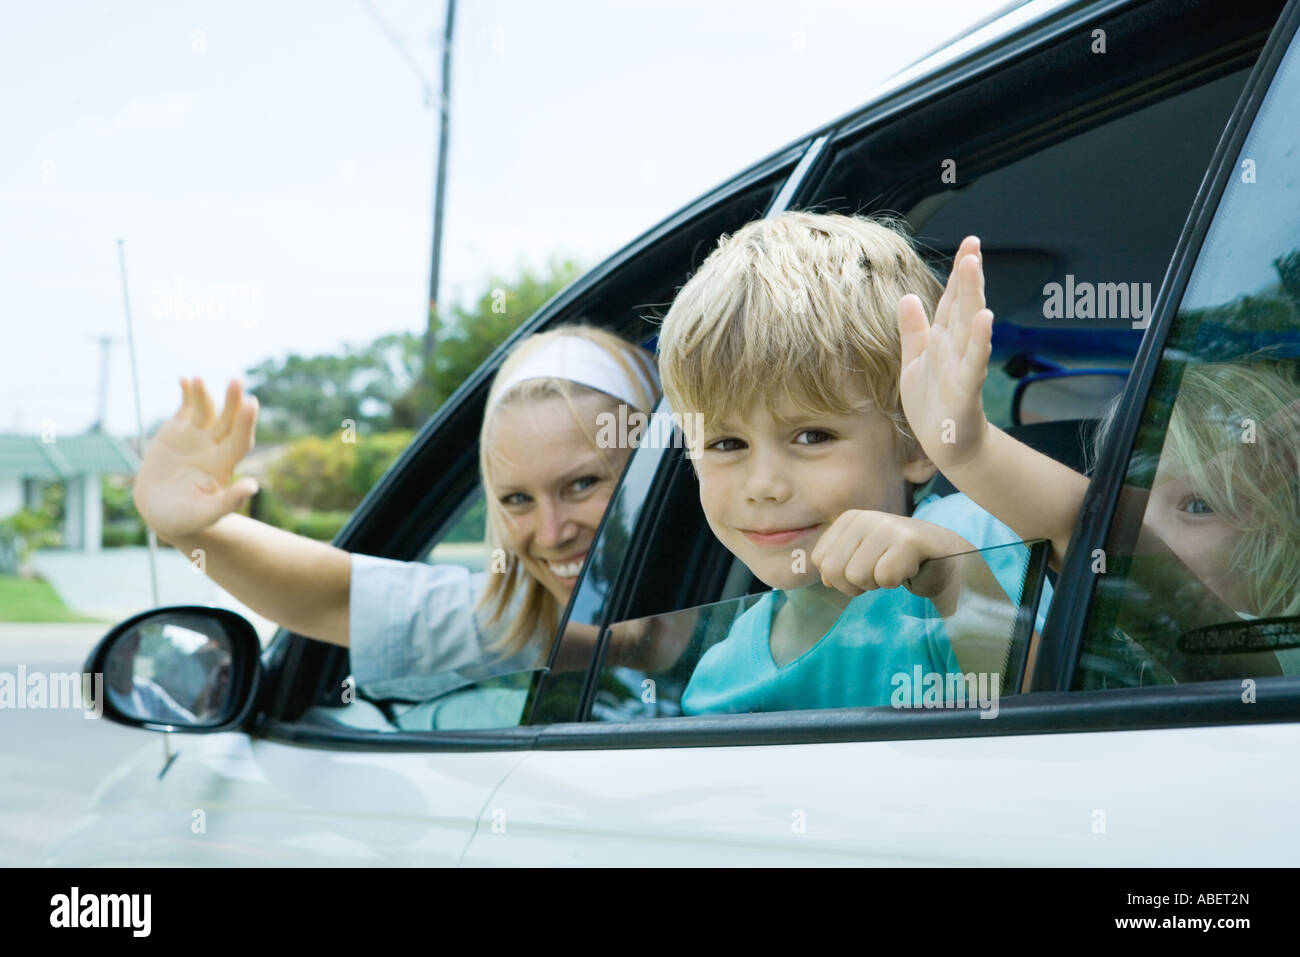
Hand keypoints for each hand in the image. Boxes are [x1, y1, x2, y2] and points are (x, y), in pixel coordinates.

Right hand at [132, 377, 259, 542]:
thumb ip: (227, 503)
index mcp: (224, 465)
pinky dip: (187, 394)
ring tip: (198, 380)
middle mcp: (215, 446)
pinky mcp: (177, 431)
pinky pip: (185, 408)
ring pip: (206, 410)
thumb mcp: (204, 515)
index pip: (240, 440)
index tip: (251, 405)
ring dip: (204, 394)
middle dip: (232, 401)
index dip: (246, 424)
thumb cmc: (184, 519)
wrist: (158, 511)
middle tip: (237, 381)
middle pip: (228, 420)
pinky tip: (185, 380)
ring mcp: (196, 437)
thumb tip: (253, 488)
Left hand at [810, 510, 970, 598]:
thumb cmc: (899, 561)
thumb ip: (837, 566)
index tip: (868, 568)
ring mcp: (887, 526)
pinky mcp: (910, 540)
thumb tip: (826, 579)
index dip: (842, 577)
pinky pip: (885, 578)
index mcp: (848, 519)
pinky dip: (897, 582)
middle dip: (857, 584)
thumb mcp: (860, 560)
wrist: (945, 559)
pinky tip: (910, 569)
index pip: (821, 561)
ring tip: (896, 569)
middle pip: (834, 570)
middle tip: (882, 572)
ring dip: (878, 583)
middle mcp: (864, 517)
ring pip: (857, 576)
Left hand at [897, 235, 993, 472]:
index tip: (969, 244)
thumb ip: (914, 330)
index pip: (951, 300)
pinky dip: (979, 341)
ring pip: (968, 326)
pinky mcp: (966, 390)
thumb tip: (908, 296)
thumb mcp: (915, 362)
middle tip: (973, 245)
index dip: (959, 274)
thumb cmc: (933, 404)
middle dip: (968, 276)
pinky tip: (985, 319)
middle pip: (962, 306)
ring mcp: (963, 367)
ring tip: (974, 267)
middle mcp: (956, 349)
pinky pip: (974, 362)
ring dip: (972, 297)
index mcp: (943, 341)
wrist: (946, 445)